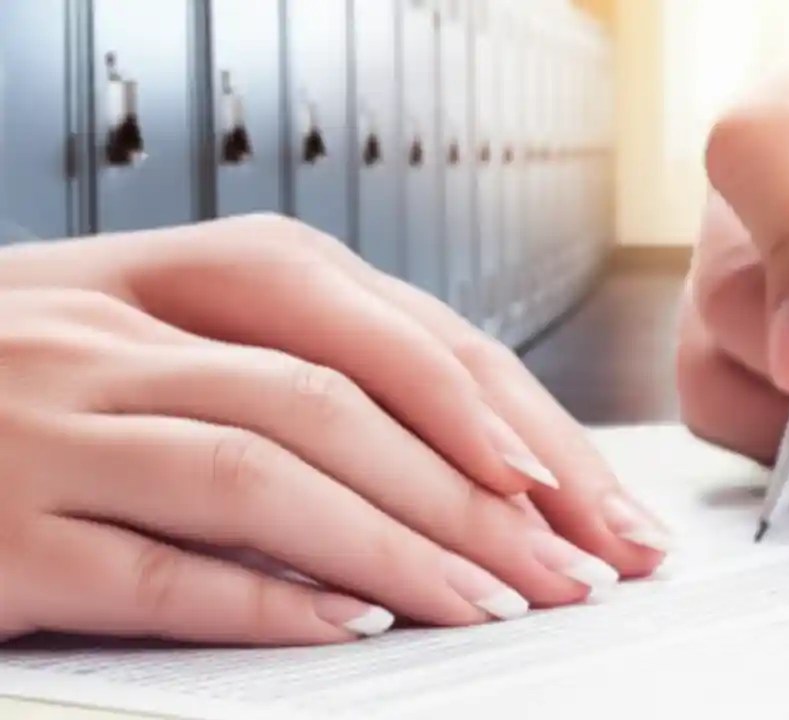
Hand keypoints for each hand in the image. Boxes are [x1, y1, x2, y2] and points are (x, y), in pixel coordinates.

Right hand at [0, 214, 667, 645]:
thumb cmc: (25, 381)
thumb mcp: (156, 338)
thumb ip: (284, 375)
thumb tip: (444, 467)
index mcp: (172, 273)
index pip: (377, 327)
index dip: (489, 409)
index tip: (573, 486)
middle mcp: (110, 332)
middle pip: (339, 398)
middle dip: (475, 490)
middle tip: (572, 564)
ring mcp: (46, 425)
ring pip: (263, 475)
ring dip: (400, 546)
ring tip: (497, 601)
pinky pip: (155, 570)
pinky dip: (268, 602)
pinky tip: (355, 631)